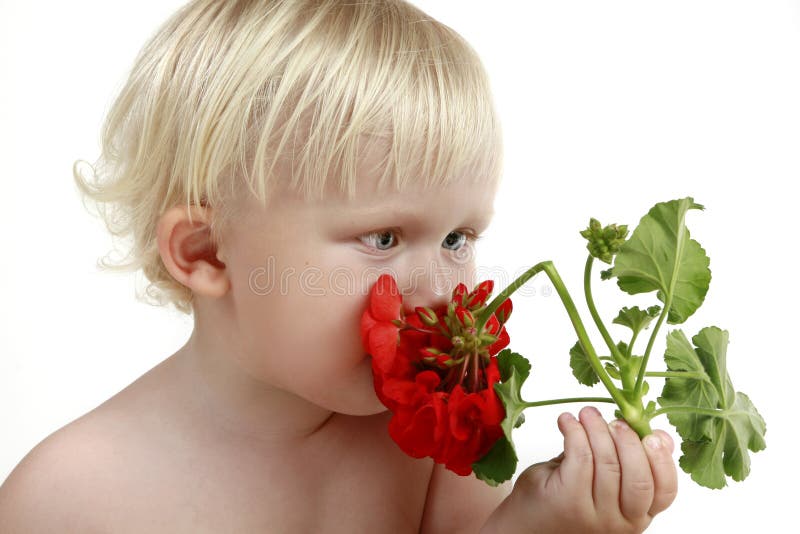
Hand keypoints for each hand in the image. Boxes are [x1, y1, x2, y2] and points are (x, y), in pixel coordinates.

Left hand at [482, 406, 677, 533]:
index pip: (665, 491)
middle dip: (629, 441)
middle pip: (639, 477)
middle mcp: (620, 522)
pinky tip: (567, 421)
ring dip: (597, 428)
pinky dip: (575, 431)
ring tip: (586, 413)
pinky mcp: (568, 500)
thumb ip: (627, 464)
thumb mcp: (604, 485)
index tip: (652, 435)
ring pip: (608, 462)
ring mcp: (595, 515)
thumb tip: (656, 435)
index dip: (662, 460)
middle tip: (615, 420)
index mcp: (637, 516)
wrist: (523, 525)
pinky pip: (580, 456)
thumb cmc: (565, 499)